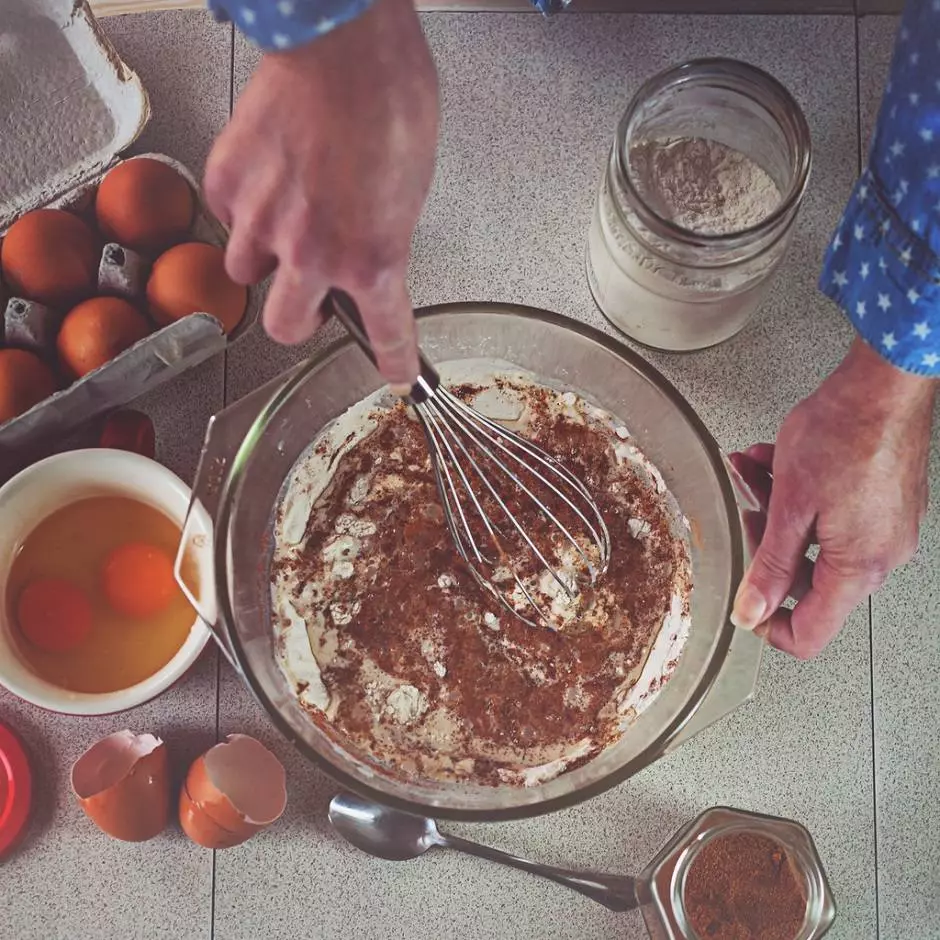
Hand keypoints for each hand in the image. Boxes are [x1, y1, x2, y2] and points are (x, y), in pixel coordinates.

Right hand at [204, 0, 438, 387]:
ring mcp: (263, 219)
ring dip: (264, 260)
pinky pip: (226, 214)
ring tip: (283, 223)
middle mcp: (312, 252)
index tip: (395, 372)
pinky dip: (242, 208)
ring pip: (244, 273)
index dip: (393, 360)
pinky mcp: (229, 181)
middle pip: (286, 328)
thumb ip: (382, 234)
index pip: (386, 333)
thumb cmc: (389, 100)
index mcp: (372, 257)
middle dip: (299, 320)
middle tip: (312, 298)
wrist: (343, 41)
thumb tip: (367, 247)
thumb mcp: (410, 188)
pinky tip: (264, 181)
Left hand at [730, 338, 934, 658]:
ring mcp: (883, 528)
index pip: (809, 633)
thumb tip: (751, 611)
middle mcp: (879, 555)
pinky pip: (830, 515)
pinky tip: (774, 462)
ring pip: (812, 540)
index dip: (768, 624)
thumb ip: (769, 566)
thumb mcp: (789, 506)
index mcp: (858, 568)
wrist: (882, 383)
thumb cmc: (845, 433)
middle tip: (749, 512)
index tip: (743, 599)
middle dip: (766, 546)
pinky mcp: (882, 502)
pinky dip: (798, 494)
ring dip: (776, 510)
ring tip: (755, 474)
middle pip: (806, 582)